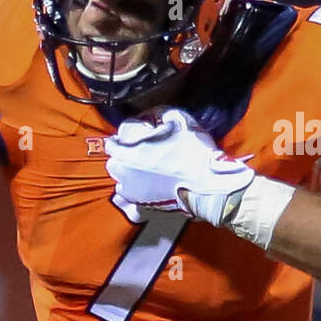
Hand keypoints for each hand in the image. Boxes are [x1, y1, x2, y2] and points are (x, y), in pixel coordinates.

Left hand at [105, 107, 254, 226]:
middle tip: (139, 151)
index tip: (133, 135)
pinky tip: (148, 187)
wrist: (208, 186)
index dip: (123, 137)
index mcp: (129, 153)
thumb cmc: (193, 154)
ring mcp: (134, 193)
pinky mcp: (144, 207)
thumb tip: (160, 115)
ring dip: (128, 174)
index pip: (112, 143)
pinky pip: (131, 200)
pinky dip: (136, 193)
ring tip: (143, 170)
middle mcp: (125, 175)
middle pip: (114, 163)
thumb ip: (163, 114)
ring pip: (121, 182)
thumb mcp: (180, 121)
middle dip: (123, 156)